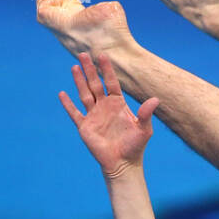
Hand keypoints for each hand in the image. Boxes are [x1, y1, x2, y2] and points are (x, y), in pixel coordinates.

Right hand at [58, 51, 159, 179]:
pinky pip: (74, 113)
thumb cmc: (135, 146)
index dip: (107, 70)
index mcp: (118, 104)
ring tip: (74, 67)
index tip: (103, 55)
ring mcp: (94, 116)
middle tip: (83, 54)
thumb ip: (146, 114)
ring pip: (84, 94)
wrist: (123, 164)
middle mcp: (105, 107)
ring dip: (79, 81)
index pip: (111, 83)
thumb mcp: (144, 129)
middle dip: (90, 69)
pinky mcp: (85, 127)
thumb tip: (156, 100)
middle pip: (95, 84)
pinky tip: (62, 94)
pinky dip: (68, 104)